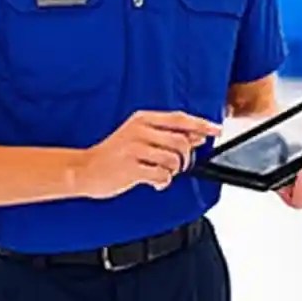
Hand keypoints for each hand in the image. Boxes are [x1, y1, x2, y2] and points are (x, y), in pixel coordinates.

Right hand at [77, 111, 220, 198]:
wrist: (85, 170)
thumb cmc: (115, 154)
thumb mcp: (140, 136)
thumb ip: (168, 135)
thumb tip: (198, 136)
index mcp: (143, 119)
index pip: (180, 118)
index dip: (201, 124)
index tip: (217, 131)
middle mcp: (140, 130)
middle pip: (182, 141)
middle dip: (186, 158)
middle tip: (177, 166)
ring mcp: (134, 149)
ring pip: (174, 160)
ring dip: (173, 171)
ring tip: (162, 173)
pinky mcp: (131, 168)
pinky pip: (162, 176)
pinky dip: (163, 182)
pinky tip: (154, 181)